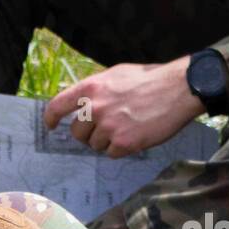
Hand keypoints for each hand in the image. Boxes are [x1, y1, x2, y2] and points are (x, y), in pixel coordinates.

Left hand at [44, 56, 203, 156]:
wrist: (177, 89)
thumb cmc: (149, 79)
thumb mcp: (116, 74)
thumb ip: (96, 89)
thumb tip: (82, 102)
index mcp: (91, 88)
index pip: (58, 106)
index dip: (51, 118)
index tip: (51, 126)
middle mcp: (95, 107)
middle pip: (77, 132)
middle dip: (88, 134)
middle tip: (106, 128)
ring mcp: (109, 126)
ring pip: (95, 145)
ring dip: (107, 141)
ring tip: (126, 128)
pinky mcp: (124, 143)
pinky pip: (111, 153)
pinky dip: (121, 149)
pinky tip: (135, 135)